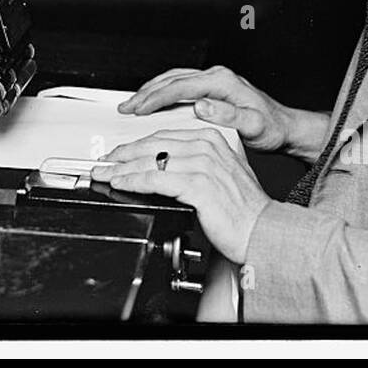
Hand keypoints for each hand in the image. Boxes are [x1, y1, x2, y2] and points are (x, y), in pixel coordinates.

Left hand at [89, 128, 269, 264]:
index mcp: (212, 139)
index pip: (163, 137)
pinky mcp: (197, 185)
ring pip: (150, 162)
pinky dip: (133, 181)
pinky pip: (155, 179)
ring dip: (122, 169)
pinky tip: (121, 184)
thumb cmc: (244, 209)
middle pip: (153, 146)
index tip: (120, 152)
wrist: (263, 230)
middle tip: (103, 162)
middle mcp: (207, 147)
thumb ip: (198, 163)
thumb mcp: (223, 174)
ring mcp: (202, 164)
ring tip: (105, 174)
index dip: (137, 145)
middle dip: (123, 154)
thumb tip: (166, 166)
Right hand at [118, 65, 326, 159]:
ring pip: (174, 79)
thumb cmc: (272, 128)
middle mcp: (218, 77)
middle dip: (146, 93)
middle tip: (126, 107)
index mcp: (223, 82)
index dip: (156, 97)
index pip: (181, 86)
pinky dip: (163, 91)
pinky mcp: (214, 88)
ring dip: (152, 90)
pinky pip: (181, 84)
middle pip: (172, 79)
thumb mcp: (253, 125)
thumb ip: (228, 115)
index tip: (139, 108)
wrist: (286, 127)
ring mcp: (215, 80)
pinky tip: (154, 100)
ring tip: (133, 103)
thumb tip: (203, 106)